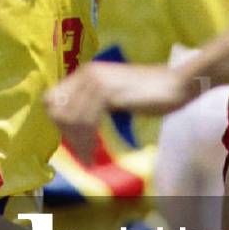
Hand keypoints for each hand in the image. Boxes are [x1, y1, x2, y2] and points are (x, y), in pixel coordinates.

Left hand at [45, 62, 189, 162]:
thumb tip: (71, 123)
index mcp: (86, 72)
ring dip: (78, 141)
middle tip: (82, 154)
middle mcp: (87, 73)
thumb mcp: (114, 96)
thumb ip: (94, 102)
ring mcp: (97, 81)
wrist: (175, 83)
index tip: (71, 140)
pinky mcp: (108, 92)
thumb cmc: (149, 92)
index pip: (52, 98)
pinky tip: (93, 153)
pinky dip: (87, 140)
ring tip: (88, 158)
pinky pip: (87, 120)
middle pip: (58, 109)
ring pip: (71, 117)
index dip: (58, 121)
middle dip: (67, 134)